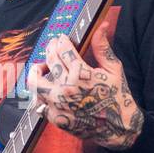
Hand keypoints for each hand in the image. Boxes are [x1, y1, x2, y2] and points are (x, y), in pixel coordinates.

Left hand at [25, 23, 143, 150]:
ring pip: (36, 82)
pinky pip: (39, 102)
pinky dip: (41, 93)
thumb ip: (102, 47)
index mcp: (82, 74)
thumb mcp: (114, 69)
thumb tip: (100, 25)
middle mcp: (67, 88)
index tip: (61, 38)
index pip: (63, 49)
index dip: (61, 40)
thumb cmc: (117, 96)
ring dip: (37, 71)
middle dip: (50, 48)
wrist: (118, 127)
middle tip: (52, 46)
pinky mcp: (55, 117)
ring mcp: (59, 104)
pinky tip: (47, 88)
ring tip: (42, 67)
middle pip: (49, 60)